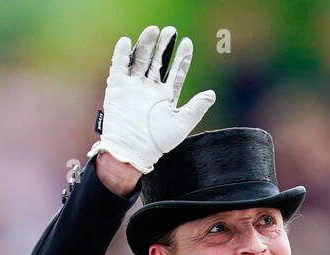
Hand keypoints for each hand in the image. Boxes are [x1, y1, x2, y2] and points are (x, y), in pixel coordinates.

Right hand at [86, 24, 215, 174]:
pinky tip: (127, 41)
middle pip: (158, 62)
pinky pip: (119, 66)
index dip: (181, 58)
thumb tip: (212, 94)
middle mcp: (150, 90)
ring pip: (141, 60)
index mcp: (166, 97)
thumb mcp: (182, 123)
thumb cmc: (158, 141)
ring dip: (146, 45)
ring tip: (153, 30)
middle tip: (171, 30)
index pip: (175, 73)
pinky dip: (122, 53)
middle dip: (164, 46)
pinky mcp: (117, 87)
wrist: (132, 150)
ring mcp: (134, 87)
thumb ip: (196, 107)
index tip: (188, 42)